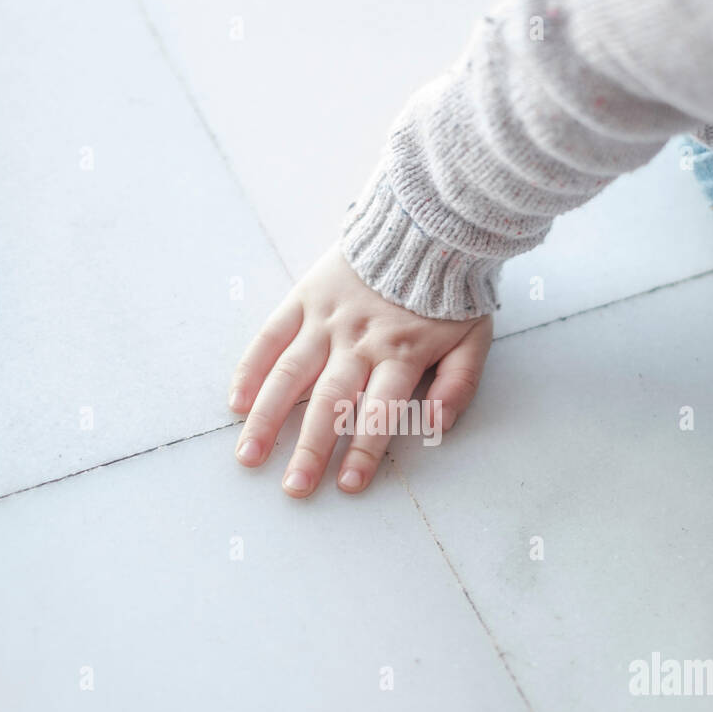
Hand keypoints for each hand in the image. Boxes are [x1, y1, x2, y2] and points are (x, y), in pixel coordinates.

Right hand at [229, 244, 492, 496]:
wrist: (427, 223)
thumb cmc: (449, 293)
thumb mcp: (474, 338)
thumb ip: (459, 385)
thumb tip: (435, 426)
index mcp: (402, 353)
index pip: (380, 412)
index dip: (364, 450)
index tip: (348, 485)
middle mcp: (359, 340)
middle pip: (330, 401)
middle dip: (310, 448)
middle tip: (293, 488)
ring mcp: (327, 318)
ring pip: (291, 374)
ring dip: (268, 418)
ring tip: (248, 456)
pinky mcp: (305, 297)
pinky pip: (272, 335)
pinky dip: (252, 368)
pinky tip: (237, 403)